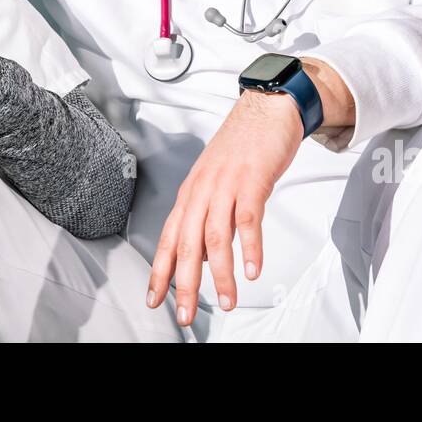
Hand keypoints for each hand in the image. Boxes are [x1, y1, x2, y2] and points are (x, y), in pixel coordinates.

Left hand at [146, 90, 303, 326]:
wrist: (267, 107)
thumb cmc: (243, 145)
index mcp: (191, 192)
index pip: (168, 238)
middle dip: (185, 284)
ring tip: (228, 300)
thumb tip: (202, 255)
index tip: (154, 299)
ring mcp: (226, 184)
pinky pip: (249, 219)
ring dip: (221, 273)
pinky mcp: (253, 180)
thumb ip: (207, 216)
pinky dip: (250, 247)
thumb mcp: (216, 181)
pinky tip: (253, 269)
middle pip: (186, 244)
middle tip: (186, 314)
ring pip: (216, 237)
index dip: (160, 271)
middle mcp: (203, 190)